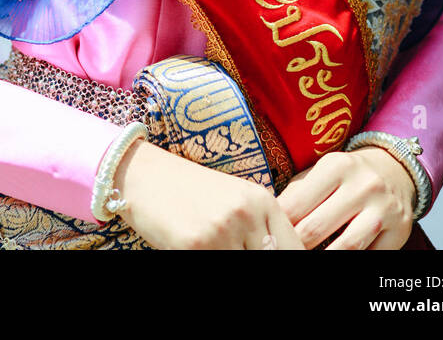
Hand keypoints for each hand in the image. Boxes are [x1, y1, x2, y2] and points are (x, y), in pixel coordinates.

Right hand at [110, 138, 306, 250]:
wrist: (146, 175)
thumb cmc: (192, 192)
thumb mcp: (235, 202)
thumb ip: (261, 229)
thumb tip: (277, 251)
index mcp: (263, 201)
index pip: (296, 250)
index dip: (288, 260)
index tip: (271, 257)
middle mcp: (248, 213)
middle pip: (272, 259)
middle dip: (261, 262)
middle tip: (233, 250)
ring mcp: (223, 229)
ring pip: (244, 266)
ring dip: (229, 260)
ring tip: (215, 247)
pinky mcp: (197, 244)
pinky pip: (214, 266)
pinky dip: (207, 262)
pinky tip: (196, 249)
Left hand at [276, 146, 415, 249]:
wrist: (395, 170)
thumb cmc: (347, 175)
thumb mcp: (323, 172)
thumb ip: (297, 192)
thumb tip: (269, 213)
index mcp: (336, 166)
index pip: (297, 204)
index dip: (279, 224)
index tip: (268, 234)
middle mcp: (362, 185)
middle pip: (316, 228)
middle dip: (296, 244)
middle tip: (282, 250)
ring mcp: (383, 209)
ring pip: (345, 247)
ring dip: (323, 257)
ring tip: (307, 257)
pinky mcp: (399, 231)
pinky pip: (369, 255)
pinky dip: (349, 259)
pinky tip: (335, 256)